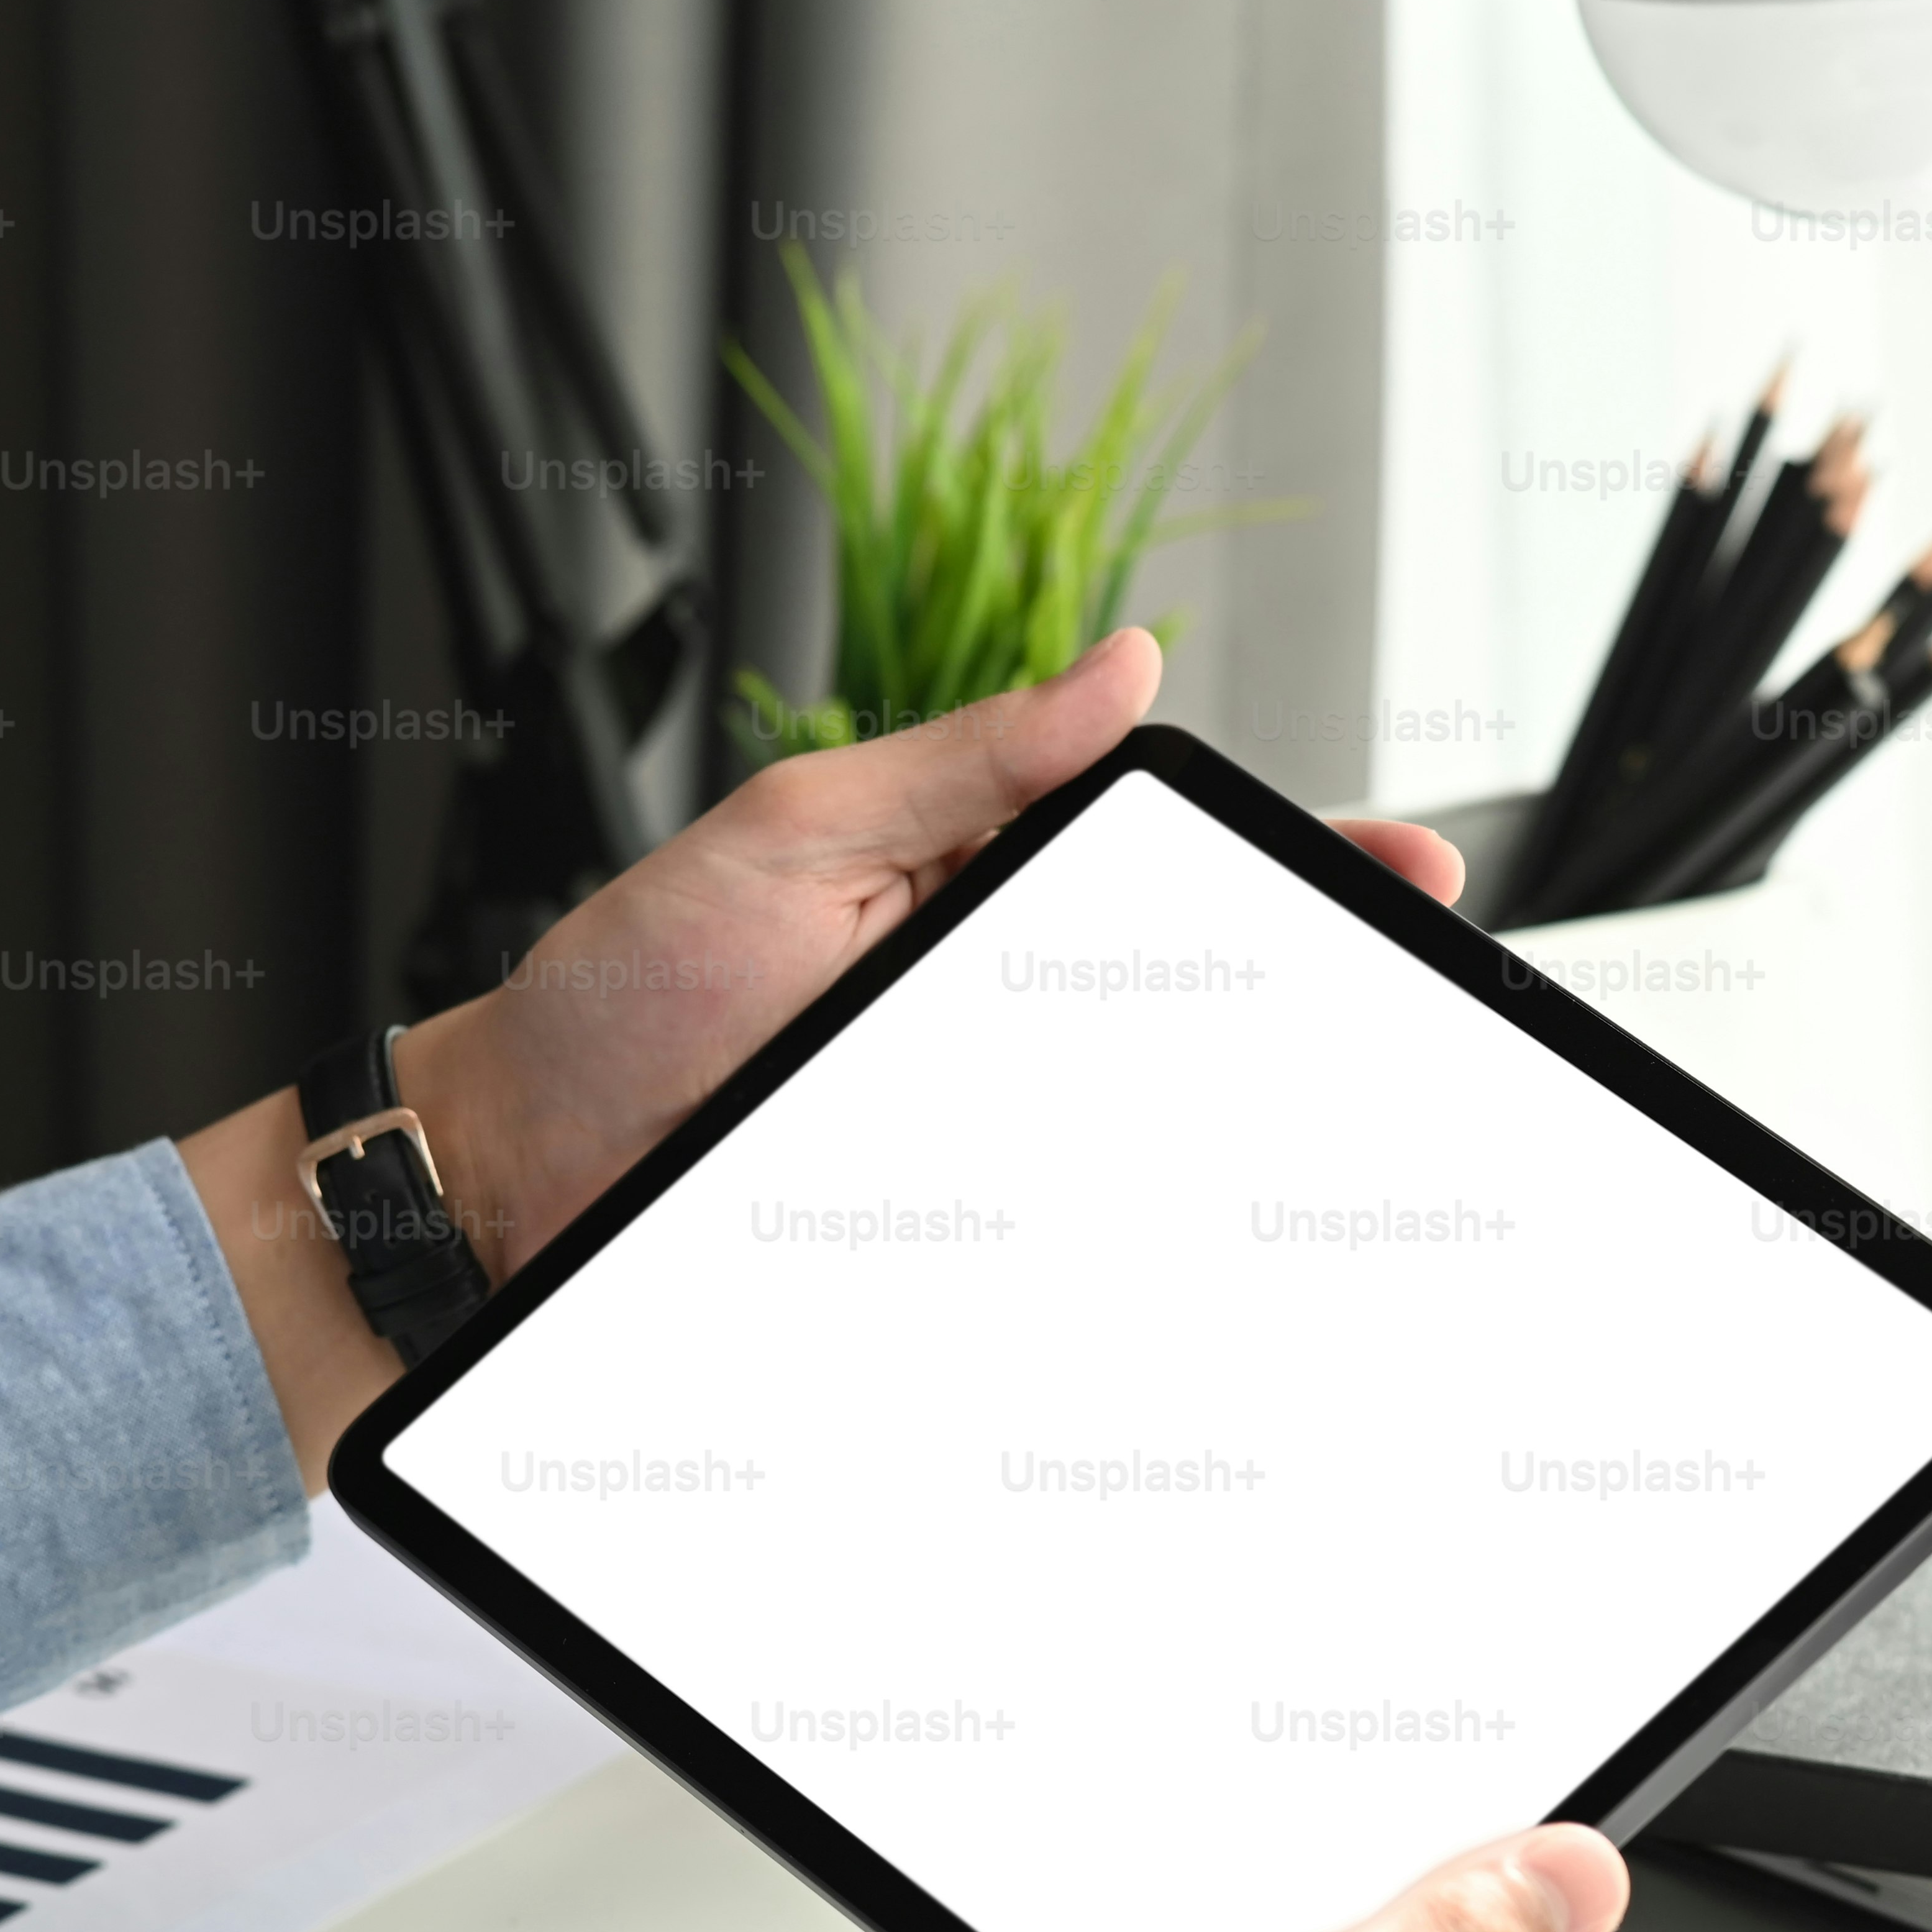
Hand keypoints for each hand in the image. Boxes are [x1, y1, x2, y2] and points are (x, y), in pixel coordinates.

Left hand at [186, 629, 1464, 1487]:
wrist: (504, 1173)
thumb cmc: (619, 999)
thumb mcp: (787, 837)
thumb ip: (958, 758)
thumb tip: (1123, 666)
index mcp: (980, 897)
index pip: (1170, 869)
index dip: (1296, 863)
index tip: (1406, 867)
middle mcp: (1006, 1021)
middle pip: (1200, 1002)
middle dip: (1325, 991)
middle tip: (1427, 969)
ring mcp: (991, 1139)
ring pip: (1158, 1138)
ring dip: (1255, 1140)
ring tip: (1357, 1110)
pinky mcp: (960, 1250)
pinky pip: (1074, 1255)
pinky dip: (1143, 1265)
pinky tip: (1219, 1262)